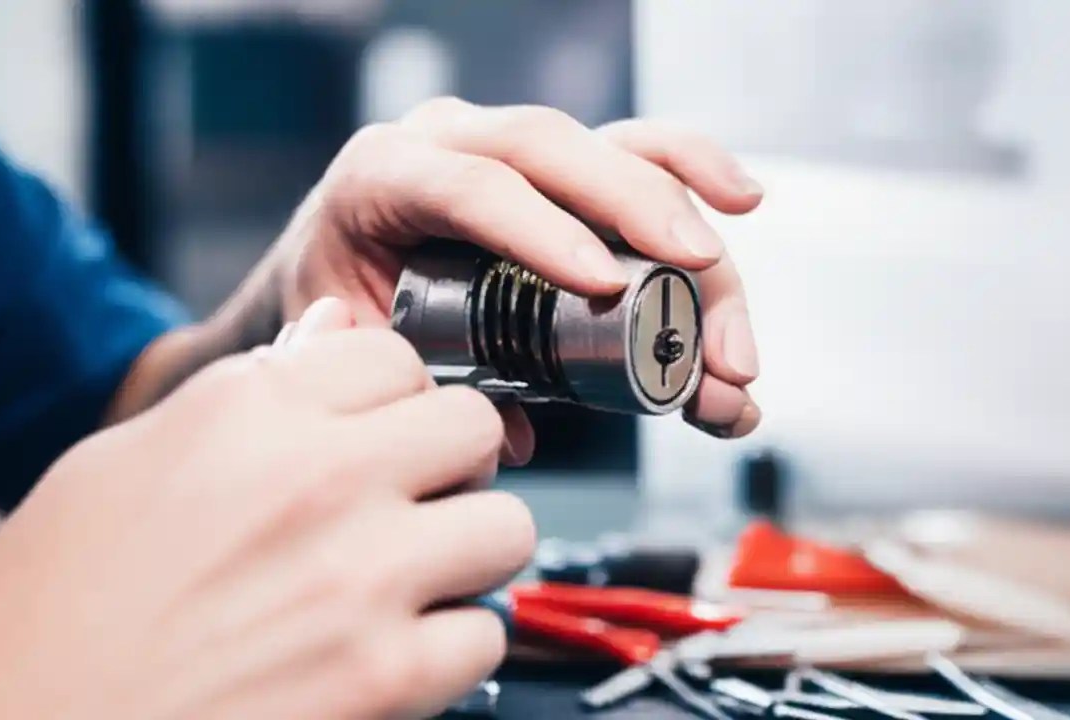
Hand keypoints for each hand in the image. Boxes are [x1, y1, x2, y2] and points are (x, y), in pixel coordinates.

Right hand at [0, 299, 533, 719]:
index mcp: (246, 412)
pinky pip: (484, 632)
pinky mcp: (384, 681)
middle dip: (453, 460)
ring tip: (413, 576)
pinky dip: (452, 644)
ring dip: (467, 551)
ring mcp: (360, 581)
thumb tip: (328, 337)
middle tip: (416, 496)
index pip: (395, 357)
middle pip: (474, 425)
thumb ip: (247, 393)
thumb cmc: (41, 609)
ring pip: (506, 526)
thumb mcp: (123, 463)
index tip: (384, 429)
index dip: (394, 396)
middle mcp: (316, 479)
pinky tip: (393, 648)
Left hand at [270, 99, 763, 447]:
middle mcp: (456, 138)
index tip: (602, 288)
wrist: (327, 252)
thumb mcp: (348, 343)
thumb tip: (507, 437)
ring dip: (688, 226)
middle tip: (698, 295)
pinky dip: (693, 173)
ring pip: (614, 149)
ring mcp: (512, 144)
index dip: (539, 233)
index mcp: (384, 173)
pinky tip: (741, 204)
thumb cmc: (335, 294)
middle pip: (560, 154)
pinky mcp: (558, 163)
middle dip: (643, 218)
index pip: (471, 187)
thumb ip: (411, 389)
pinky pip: (635, 148)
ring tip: (731, 331)